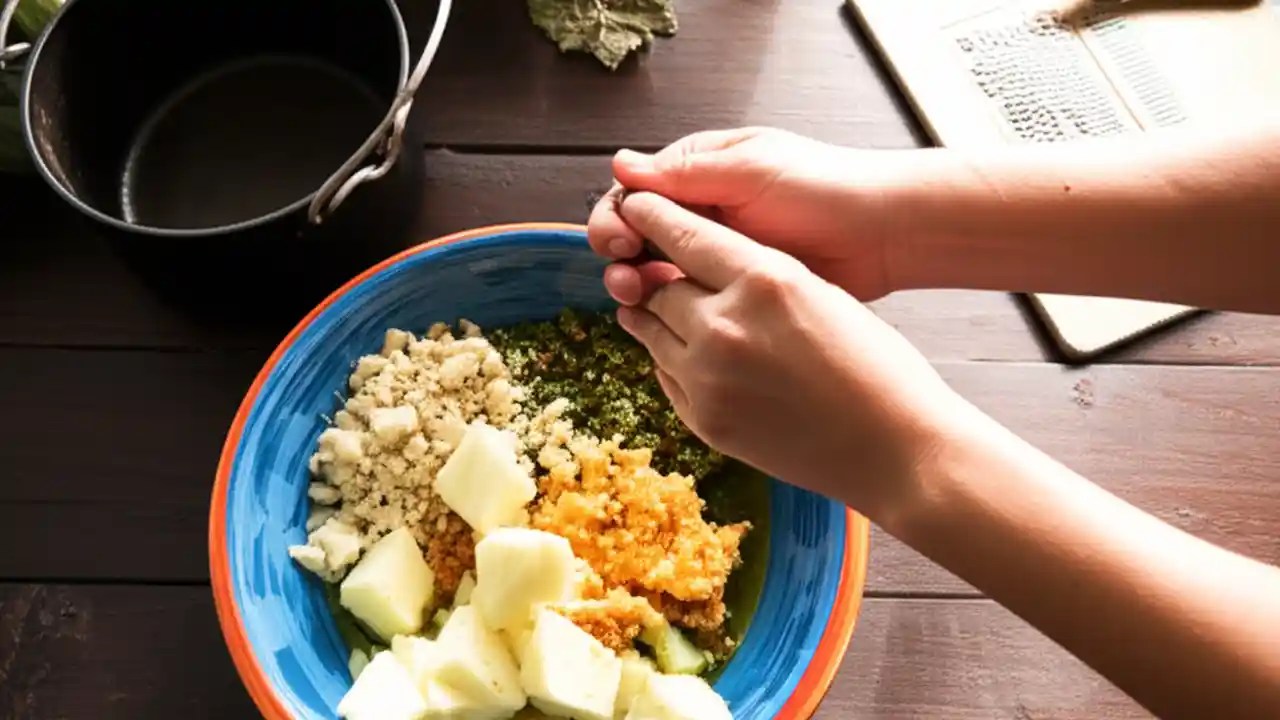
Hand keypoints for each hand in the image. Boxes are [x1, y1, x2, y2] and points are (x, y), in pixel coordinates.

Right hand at [588, 127, 899, 303]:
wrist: (883, 232)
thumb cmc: (823, 187)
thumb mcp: (750, 172)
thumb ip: (686, 173)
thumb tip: (621, 166)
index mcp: (699, 171)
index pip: (636, 194)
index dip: (617, 219)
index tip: (617, 244)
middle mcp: (703, 209)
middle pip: (639, 236)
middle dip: (622, 257)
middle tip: (626, 281)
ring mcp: (719, 252)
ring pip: (659, 271)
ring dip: (641, 286)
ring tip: (639, 301)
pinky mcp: (737, 288)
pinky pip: (691, 301)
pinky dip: (672, 310)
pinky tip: (665, 323)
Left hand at [607, 191, 969, 515]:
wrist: (896, 448)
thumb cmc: (875, 365)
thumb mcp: (821, 292)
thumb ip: (759, 276)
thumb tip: (708, 266)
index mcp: (764, 280)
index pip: (682, 234)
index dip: (652, 216)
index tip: (636, 206)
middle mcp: (725, 325)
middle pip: (658, 286)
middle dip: (655, 276)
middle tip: (653, 271)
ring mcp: (709, 378)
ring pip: (651, 332)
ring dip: (654, 318)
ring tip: (656, 310)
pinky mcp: (705, 421)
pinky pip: (665, 376)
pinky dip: (672, 361)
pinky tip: (695, 358)